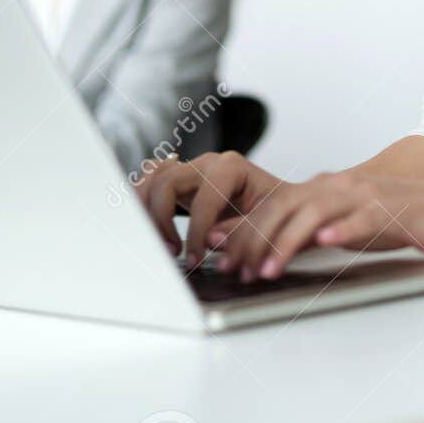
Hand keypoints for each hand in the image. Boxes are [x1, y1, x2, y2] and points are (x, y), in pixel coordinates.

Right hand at [136, 150, 283, 265]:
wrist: (280, 201)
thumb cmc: (277, 211)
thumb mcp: (267, 221)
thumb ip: (240, 231)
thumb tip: (211, 241)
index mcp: (230, 167)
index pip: (202, 198)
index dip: (196, 232)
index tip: (196, 259)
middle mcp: (207, 163)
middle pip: (166, 182)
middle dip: (163, 220)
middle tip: (174, 252)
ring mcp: (191, 168)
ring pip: (152, 179)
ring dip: (148, 212)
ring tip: (161, 243)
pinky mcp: (181, 180)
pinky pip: (150, 183)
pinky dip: (143, 203)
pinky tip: (150, 228)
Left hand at [212, 171, 423, 280]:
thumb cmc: (397, 218)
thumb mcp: (344, 224)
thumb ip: (308, 231)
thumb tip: (265, 248)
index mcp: (324, 188)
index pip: (272, 205)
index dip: (244, 228)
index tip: (221, 253)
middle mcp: (339, 186)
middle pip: (284, 206)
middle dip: (254, 238)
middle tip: (234, 268)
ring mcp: (364, 196)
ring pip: (315, 212)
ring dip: (287, 240)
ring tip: (267, 266)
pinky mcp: (390, 210)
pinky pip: (362, 217)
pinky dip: (342, 228)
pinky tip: (326, 240)